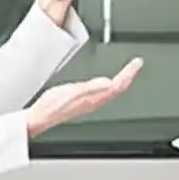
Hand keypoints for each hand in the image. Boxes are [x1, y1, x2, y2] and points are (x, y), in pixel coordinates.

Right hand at [26, 57, 141, 135]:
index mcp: (94, 98)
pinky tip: (107, 82)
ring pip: (112, 91)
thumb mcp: (71, 91)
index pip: (118, 85)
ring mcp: (90, 103)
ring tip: (127, 72)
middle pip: (118, 89)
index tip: (136, 63)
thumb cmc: (52, 105)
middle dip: (128, 76)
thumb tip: (109, 83)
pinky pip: (104, 93)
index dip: (129, 73)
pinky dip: (111, 84)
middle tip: (136, 64)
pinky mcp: (84, 102)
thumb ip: (91, 87)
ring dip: (121, 80)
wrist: (41, 116)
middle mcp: (95, 101)